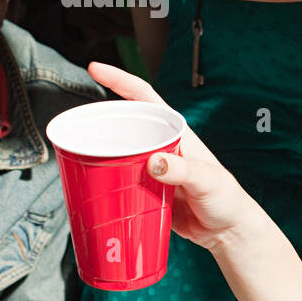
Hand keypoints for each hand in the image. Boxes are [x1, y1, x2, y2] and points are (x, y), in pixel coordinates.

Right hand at [87, 63, 258, 252]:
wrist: (226, 231)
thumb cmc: (225, 198)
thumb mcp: (208, 180)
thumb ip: (183, 170)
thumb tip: (153, 162)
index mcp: (174, 132)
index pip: (143, 97)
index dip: (118, 80)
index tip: (95, 69)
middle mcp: (158, 146)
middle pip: (123, 124)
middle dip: (99, 121)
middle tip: (76, 127)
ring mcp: (149, 169)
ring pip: (116, 153)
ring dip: (98, 153)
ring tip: (75, 157)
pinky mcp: (143, 192)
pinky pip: (117, 181)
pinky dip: (103, 181)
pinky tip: (89, 187)